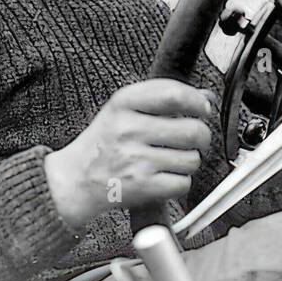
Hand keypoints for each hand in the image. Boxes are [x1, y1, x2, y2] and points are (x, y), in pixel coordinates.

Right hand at [44, 79, 214, 228]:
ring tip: (171, 160)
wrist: (75, 181)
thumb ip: (161, 99)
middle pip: (192, 129)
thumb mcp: (122, 110)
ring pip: (192, 159)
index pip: (174, 94)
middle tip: (193, 140)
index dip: (197, 102)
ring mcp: (135, 159)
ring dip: (188, 162)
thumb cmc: (103, 144)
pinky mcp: (142, 186)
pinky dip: (179, 182)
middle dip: (201, 137)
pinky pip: (183, 183)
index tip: (202, 109)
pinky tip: (163, 177)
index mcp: (123, 103)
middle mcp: (128, 129)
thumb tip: (206, 98)